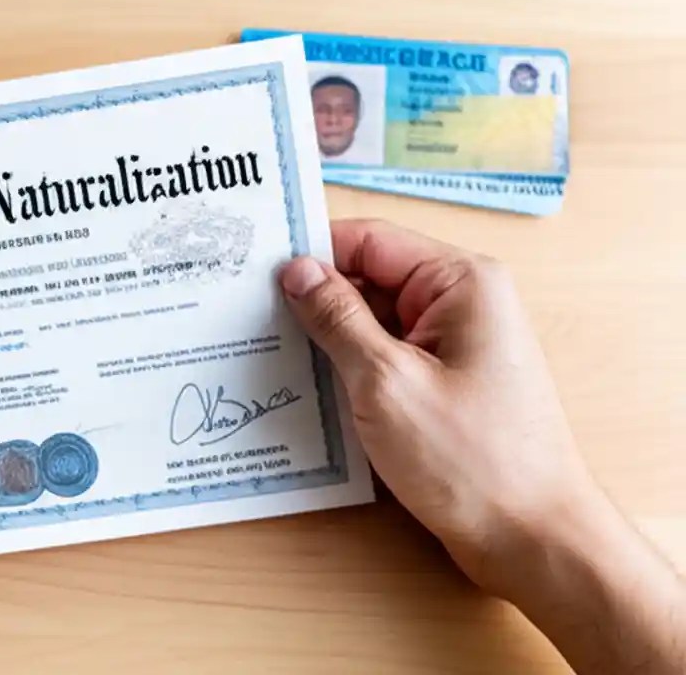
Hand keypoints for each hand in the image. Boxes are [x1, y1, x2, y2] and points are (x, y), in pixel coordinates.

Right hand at [279, 218, 587, 586]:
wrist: (532, 539)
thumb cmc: (472, 461)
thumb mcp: (385, 381)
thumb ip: (337, 318)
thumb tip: (297, 271)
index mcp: (460, 282)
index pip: (368, 240)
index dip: (310, 253)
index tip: (253, 272)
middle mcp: (463, 303)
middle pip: (369, 278)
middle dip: (313, 299)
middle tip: (247, 319)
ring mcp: (455, 345)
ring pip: (372, 322)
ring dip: (327, 340)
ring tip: (268, 355)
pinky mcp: (445, 384)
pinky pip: (385, 358)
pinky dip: (348, 370)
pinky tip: (308, 388)